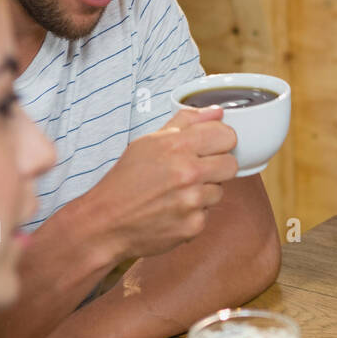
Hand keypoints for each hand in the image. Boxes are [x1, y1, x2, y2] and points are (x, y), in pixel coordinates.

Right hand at [89, 106, 238, 260]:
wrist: (105, 223)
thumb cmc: (125, 182)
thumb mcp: (148, 142)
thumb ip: (186, 122)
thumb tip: (217, 112)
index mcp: (177, 146)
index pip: (227, 135)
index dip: (219, 142)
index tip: (209, 148)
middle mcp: (188, 172)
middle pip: (231, 164)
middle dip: (216, 167)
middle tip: (194, 172)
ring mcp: (192, 200)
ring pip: (219, 190)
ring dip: (203, 192)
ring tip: (176, 193)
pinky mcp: (194, 225)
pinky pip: (208, 214)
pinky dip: (193, 213)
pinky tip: (173, 210)